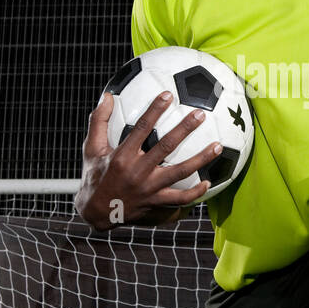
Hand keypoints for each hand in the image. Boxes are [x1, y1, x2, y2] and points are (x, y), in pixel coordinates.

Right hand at [74, 92, 221, 228]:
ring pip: (180, 173)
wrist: (97, 213)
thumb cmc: (94, 175)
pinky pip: (180, 199)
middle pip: (166, 147)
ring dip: (200, 159)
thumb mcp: (91, 148)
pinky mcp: (155, 202)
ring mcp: (149, 189)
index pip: (141, 128)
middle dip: (184, 129)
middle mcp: (137, 171)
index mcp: (122, 156)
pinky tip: (209, 182)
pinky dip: (196, 192)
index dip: (155, 110)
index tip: (168, 94)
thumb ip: (99, 121)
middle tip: (200, 114)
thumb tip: (108, 95)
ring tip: (218, 146)